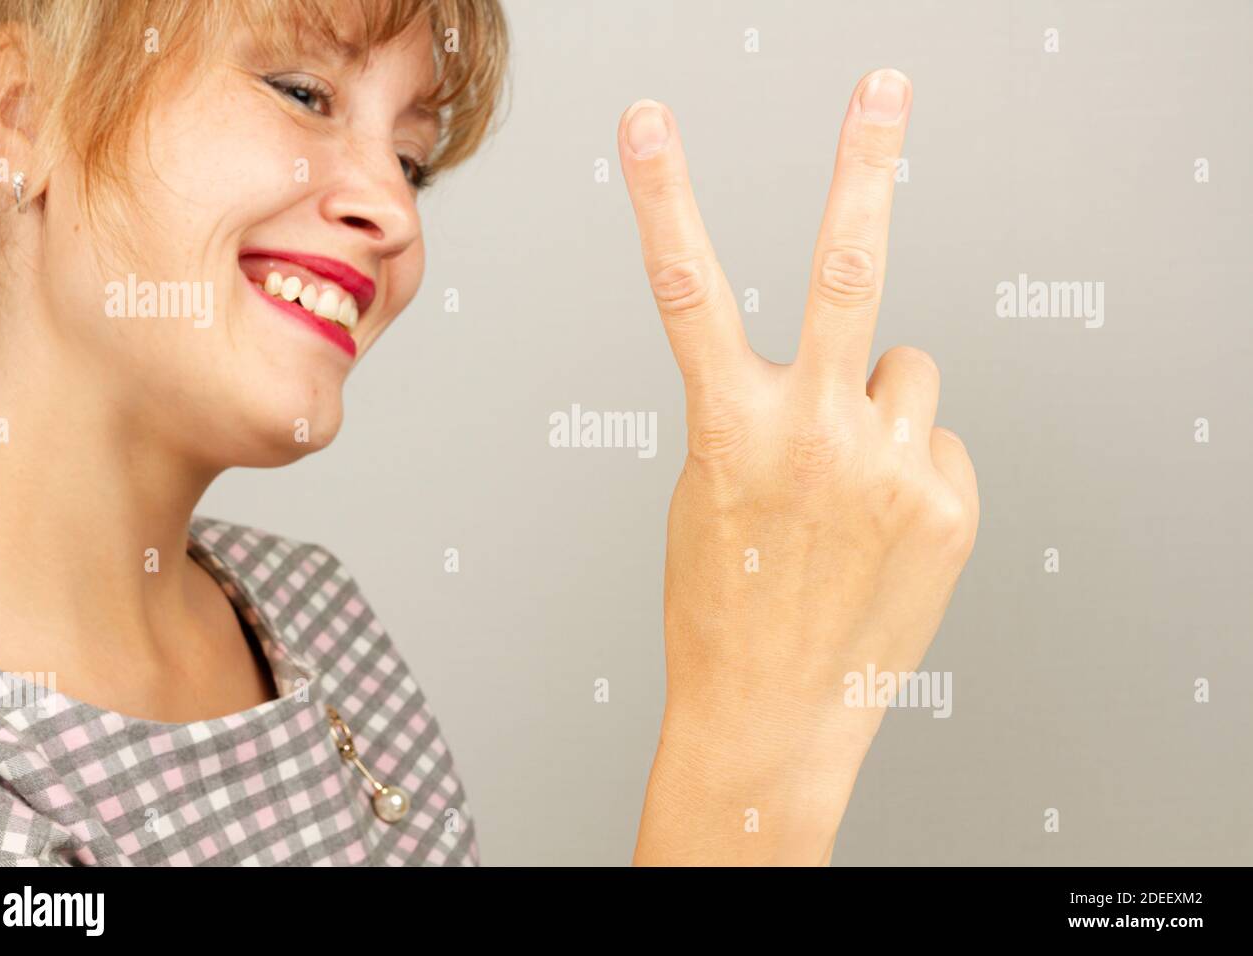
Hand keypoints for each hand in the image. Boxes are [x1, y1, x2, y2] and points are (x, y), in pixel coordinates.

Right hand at [620, 70, 978, 864]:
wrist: (772, 716)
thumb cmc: (725, 606)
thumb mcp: (709, 492)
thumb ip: (762, 413)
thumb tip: (851, 368)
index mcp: (730, 429)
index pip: (684, 288)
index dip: (662, 195)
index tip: (647, 125)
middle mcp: (815, 435)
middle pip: (847, 269)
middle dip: (863, 165)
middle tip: (882, 86)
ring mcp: (890, 467)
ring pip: (907, 369)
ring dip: (881, 401)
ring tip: (851, 477)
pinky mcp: (947, 503)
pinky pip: (935, 436)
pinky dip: (911, 462)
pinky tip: (883, 521)